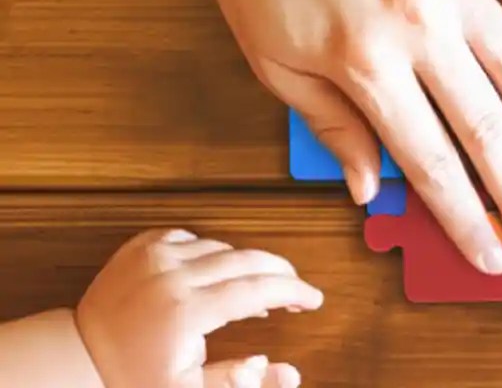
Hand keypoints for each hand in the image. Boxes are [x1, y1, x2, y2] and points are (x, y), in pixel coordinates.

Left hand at [75, 228, 323, 387]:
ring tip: (254, 290)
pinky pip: (192, 237)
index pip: (259, 291)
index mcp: (187, 311)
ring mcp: (155, 255)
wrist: (78, 356)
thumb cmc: (134, 377)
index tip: (314, 300)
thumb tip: (290, 373)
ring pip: (223, 248)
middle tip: (296, 290)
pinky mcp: (142, 246)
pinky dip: (211, 251)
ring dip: (246, 265)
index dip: (293, 293)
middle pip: (249, 260)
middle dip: (281, 273)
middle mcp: (174, 275)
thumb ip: (240, 381)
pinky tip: (213, 271)